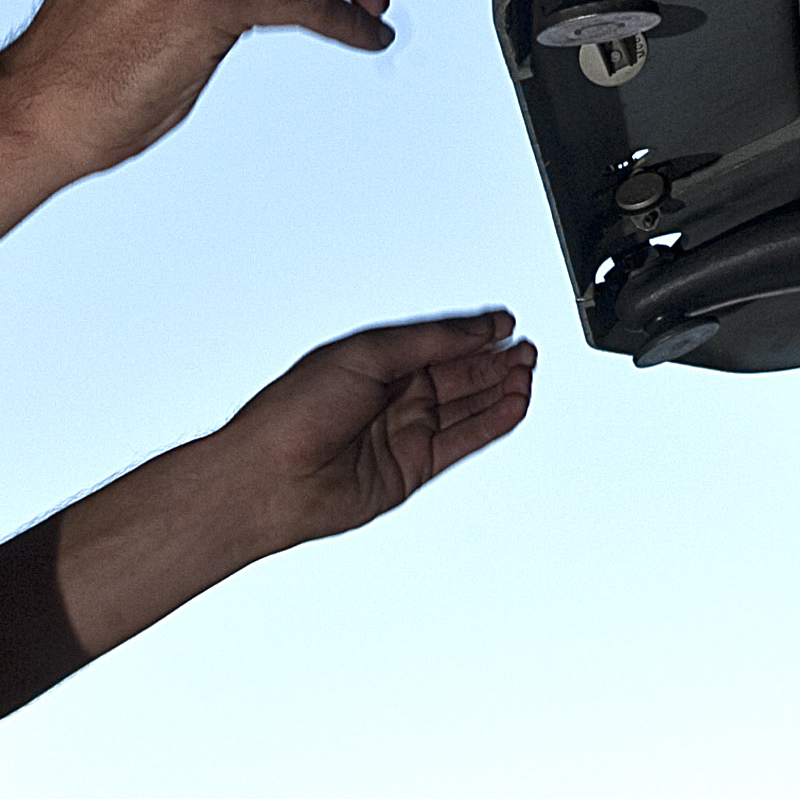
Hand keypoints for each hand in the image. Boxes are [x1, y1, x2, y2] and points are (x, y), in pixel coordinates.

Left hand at [211, 311, 535, 553]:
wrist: (270, 477)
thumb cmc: (296, 410)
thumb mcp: (365, 355)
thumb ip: (427, 342)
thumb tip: (475, 330)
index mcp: (376, 358)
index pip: (438, 339)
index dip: (474, 331)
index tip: (507, 321)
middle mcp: (393, 393)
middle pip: (458, 372)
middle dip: (495, 359)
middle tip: (528, 347)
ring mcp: (404, 431)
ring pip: (466, 406)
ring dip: (499, 388)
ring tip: (529, 371)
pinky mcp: (412, 468)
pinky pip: (462, 441)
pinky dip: (492, 423)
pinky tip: (514, 405)